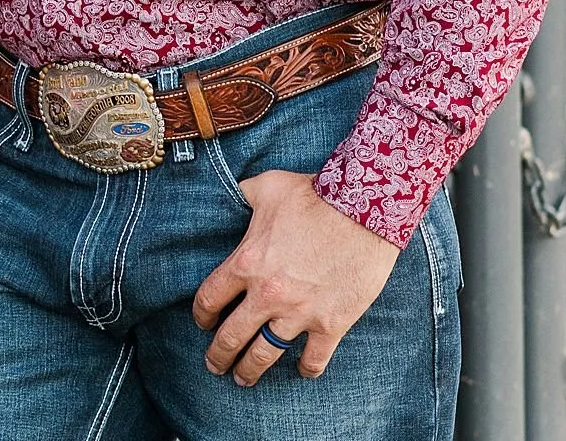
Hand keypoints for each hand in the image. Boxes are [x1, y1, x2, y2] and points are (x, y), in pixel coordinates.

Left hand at [191, 170, 398, 385]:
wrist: (364, 209)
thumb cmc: (314, 195)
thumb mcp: (267, 186)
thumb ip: (243, 194)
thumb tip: (232, 191)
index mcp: (246, 263)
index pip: (209, 299)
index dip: (201, 316)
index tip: (202, 324)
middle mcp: (267, 294)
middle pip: (231, 336)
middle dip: (218, 355)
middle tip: (214, 365)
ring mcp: (299, 313)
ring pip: (264, 355)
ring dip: (250, 370)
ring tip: (243, 379)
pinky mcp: (330, 324)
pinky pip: (314, 360)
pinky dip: (306, 369)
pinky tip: (301, 370)